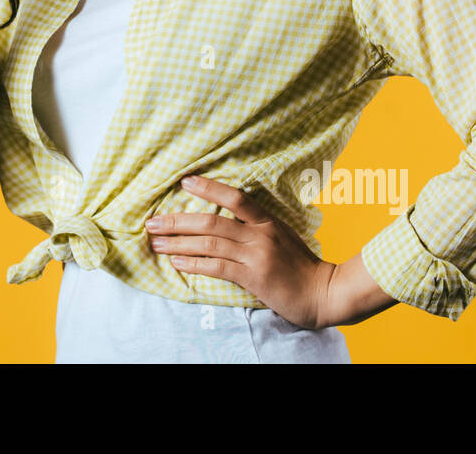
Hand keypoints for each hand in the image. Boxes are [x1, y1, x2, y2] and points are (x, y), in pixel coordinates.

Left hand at [144, 174, 336, 328]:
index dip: (208, 187)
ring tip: (156, 242)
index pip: (235, 197)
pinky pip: (216, 267)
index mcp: (267, 220)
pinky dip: (193, 263)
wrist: (323, 293)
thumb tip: (223, 220)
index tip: (184, 182)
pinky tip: (176, 262)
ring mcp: (257, 255)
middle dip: (177, 221)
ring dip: (178, 242)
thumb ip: (256, 227)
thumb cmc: (300, 266)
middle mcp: (260, 234)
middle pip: (211, 222)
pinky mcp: (253, 277)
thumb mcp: (281, 236)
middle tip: (152, 221)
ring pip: (209, 244)